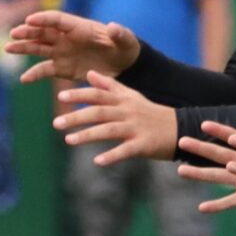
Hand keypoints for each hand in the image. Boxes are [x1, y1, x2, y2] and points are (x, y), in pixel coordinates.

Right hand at [5, 7, 139, 84]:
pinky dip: (34, 75)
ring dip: (23, 48)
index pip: (57, 20)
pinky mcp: (62, 68)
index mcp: (80, 27)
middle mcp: (66, 38)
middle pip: (43, 32)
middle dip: (28, 32)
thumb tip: (114, 27)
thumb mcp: (126, 41)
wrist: (124, 66)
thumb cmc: (125, 48)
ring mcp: (62, 52)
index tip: (30, 20)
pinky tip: (23, 80)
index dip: (44, 19)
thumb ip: (120, 34)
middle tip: (14, 34)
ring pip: (38, 48)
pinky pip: (45, 70)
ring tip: (8, 48)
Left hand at [56, 71, 176, 163]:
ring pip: (109, 130)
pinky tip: (97, 161)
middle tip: (56, 123)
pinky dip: (112, 156)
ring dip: (88, 135)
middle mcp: (128, 112)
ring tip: (69, 141)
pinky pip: (125, 150)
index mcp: (123, 100)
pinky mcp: (143, 145)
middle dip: (77, 117)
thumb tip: (88, 73)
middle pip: (99, 112)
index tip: (61, 96)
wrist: (179, 129)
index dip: (80, 95)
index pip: (98, 94)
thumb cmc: (151, 113)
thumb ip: (109, 85)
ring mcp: (136, 128)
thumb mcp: (131, 96)